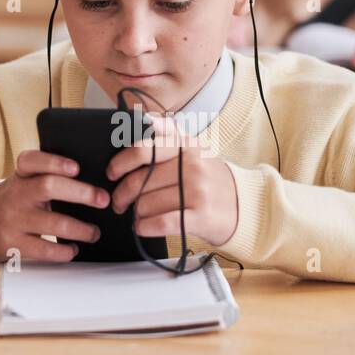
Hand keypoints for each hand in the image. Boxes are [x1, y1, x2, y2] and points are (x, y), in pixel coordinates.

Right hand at [0, 150, 110, 263]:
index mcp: (20, 175)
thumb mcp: (24, 182)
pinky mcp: (13, 244)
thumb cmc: (14, 201)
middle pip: (48, 187)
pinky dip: (64, 252)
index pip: (31, 160)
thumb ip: (48, 177)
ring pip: (54, 223)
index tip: (76, 167)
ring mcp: (14, 220)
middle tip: (102, 200)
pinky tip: (72, 249)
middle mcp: (16, 195)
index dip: (54, 162)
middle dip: (81, 193)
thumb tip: (91, 186)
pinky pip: (45, 250)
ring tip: (93, 233)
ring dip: (81, 229)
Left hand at [107, 118, 238, 247]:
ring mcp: (197, 190)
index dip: (121, 161)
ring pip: (146, 204)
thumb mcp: (191, 149)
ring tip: (138, 215)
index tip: (112, 172)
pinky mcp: (200, 216)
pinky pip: (160, 223)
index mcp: (185, 144)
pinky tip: (142, 227)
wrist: (242, 204)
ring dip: (136, 213)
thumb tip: (135, 126)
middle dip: (122, 194)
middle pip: (139, 180)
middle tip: (119, 201)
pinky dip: (145, 227)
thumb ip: (165, 136)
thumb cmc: (207, 178)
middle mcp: (192, 163)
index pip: (144, 147)